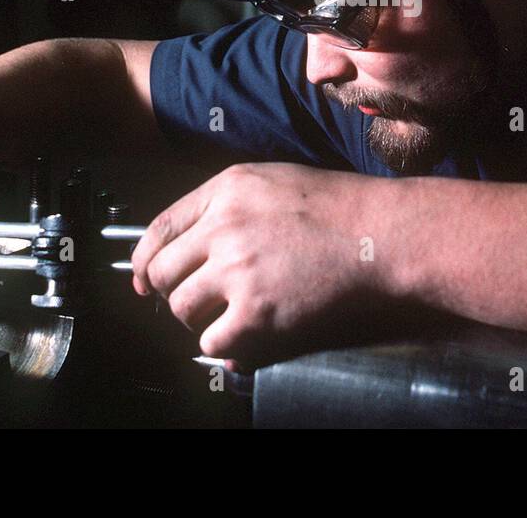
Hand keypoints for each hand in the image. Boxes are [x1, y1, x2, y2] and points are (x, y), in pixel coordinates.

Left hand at [130, 162, 394, 363]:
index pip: (159, 227)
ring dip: (198, 318)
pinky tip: (243, 336)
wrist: (383, 236)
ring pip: (181, 309)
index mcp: (227, 190)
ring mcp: (239, 271)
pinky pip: (212, 341)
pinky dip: (223, 345)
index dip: (144, 258)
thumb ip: (226, 204)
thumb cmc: (340, 208)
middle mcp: (224, 228)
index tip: (143, 277)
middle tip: (196, 299)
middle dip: (172, 291)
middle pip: (162, 273)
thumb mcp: (273, 180)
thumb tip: (189, 243)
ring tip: (227, 315)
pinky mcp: (257, 313)